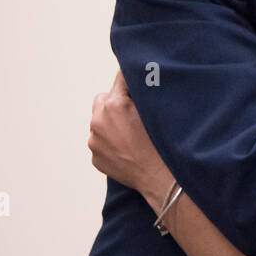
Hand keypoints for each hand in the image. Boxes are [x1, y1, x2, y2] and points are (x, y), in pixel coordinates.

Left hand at [88, 71, 174, 205]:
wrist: (159, 178)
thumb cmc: (162, 143)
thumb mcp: (155, 110)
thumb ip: (142, 91)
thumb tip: (136, 78)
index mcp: (113, 104)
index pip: (120, 79)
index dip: (131, 80)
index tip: (137, 82)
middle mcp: (98, 120)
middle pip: (103, 98)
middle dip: (116, 101)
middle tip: (134, 112)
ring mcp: (94, 140)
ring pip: (100, 121)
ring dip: (111, 122)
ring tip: (131, 134)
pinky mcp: (95, 156)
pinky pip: (100, 141)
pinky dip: (110, 141)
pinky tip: (127, 148)